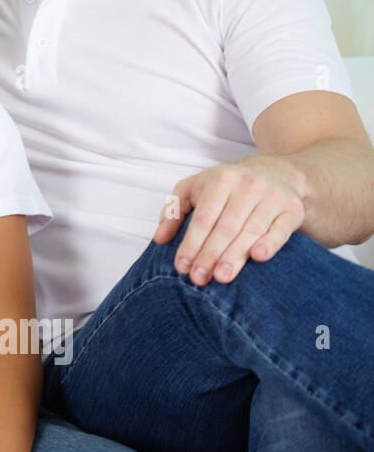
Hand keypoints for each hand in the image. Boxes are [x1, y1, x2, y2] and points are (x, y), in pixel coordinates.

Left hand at [153, 156, 305, 285]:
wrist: (276, 173)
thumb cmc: (227, 186)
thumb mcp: (195, 188)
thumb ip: (174, 210)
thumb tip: (160, 238)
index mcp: (221, 180)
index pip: (203, 218)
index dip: (191, 243)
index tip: (182, 266)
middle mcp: (248, 186)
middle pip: (225, 227)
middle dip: (210, 255)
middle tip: (199, 279)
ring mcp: (272, 197)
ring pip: (251, 231)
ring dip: (235, 257)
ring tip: (221, 277)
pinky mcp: (292, 209)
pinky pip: (280, 230)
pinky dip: (270, 243)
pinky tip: (257, 257)